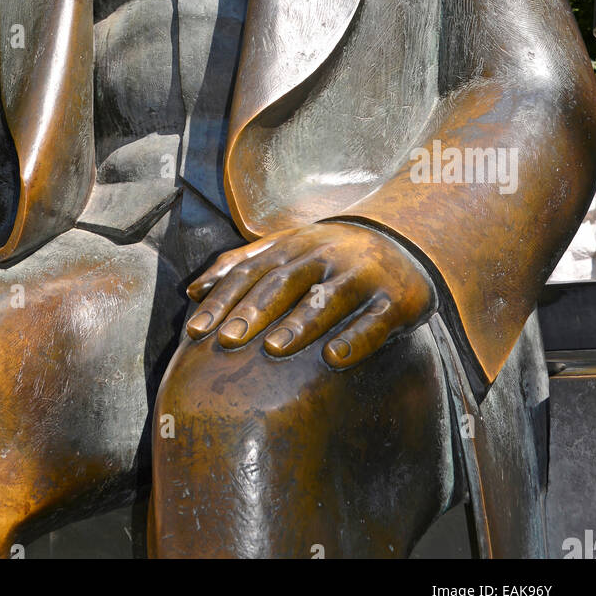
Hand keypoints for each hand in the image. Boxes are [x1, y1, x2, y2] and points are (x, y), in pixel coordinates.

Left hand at [185, 221, 434, 368]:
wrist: (404, 238)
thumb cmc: (329, 255)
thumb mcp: (286, 250)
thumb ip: (241, 266)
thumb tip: (191, 291)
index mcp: (293, 247)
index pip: (250, 272)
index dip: (222, 300)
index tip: (195, 330)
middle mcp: (324, 256)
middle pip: (284, 282)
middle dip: (254, 311)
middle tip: (226, 341)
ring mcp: (360, 275)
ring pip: (327, 298)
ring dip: (300, 322)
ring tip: (274, 347)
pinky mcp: (395, 299)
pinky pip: (375, 320)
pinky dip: (355, 338)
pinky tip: (333, 357)